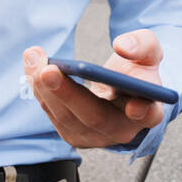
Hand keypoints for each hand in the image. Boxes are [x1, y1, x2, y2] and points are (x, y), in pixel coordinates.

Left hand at [23, 30, 164, 149]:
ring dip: (45, 88)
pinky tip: (33, 67)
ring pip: (66, 117)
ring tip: (34, 58)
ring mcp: (95, 136)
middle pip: (94, 117)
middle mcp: (122, 130)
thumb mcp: (149, 50)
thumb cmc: (137, 68)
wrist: (122, 87)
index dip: (142, 111)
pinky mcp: (73, 133)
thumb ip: (143, 44)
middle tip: (47, 69)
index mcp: (149, 110)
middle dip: (68, 93)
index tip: (134, 106)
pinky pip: (53, 113)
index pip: (148, 115)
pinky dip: (40, 89)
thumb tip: (122, 46)